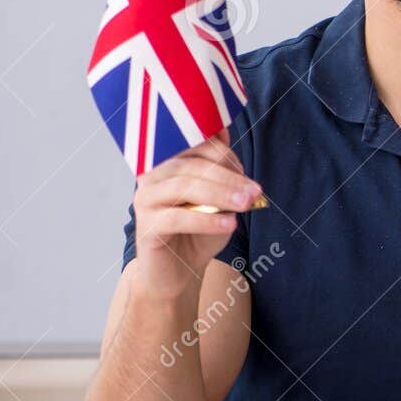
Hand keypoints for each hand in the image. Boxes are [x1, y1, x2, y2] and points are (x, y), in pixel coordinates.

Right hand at [129, 131, 260, 298]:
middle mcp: (151, 176)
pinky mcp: (146, 227)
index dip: (225, 156)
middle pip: (191, 165)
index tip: (249, 176)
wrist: (179, 271)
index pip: (194, 146)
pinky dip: (206, 220)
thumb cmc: (199, 230)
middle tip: (255, 192)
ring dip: (220, 194)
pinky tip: (229, 225)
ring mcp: (145, 200)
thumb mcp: (217, 196)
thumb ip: (218, 166)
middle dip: (228, 177)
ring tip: (245, 205)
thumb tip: (224, 129)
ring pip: (184, 187)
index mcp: (167, 161)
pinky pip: (176, 218)